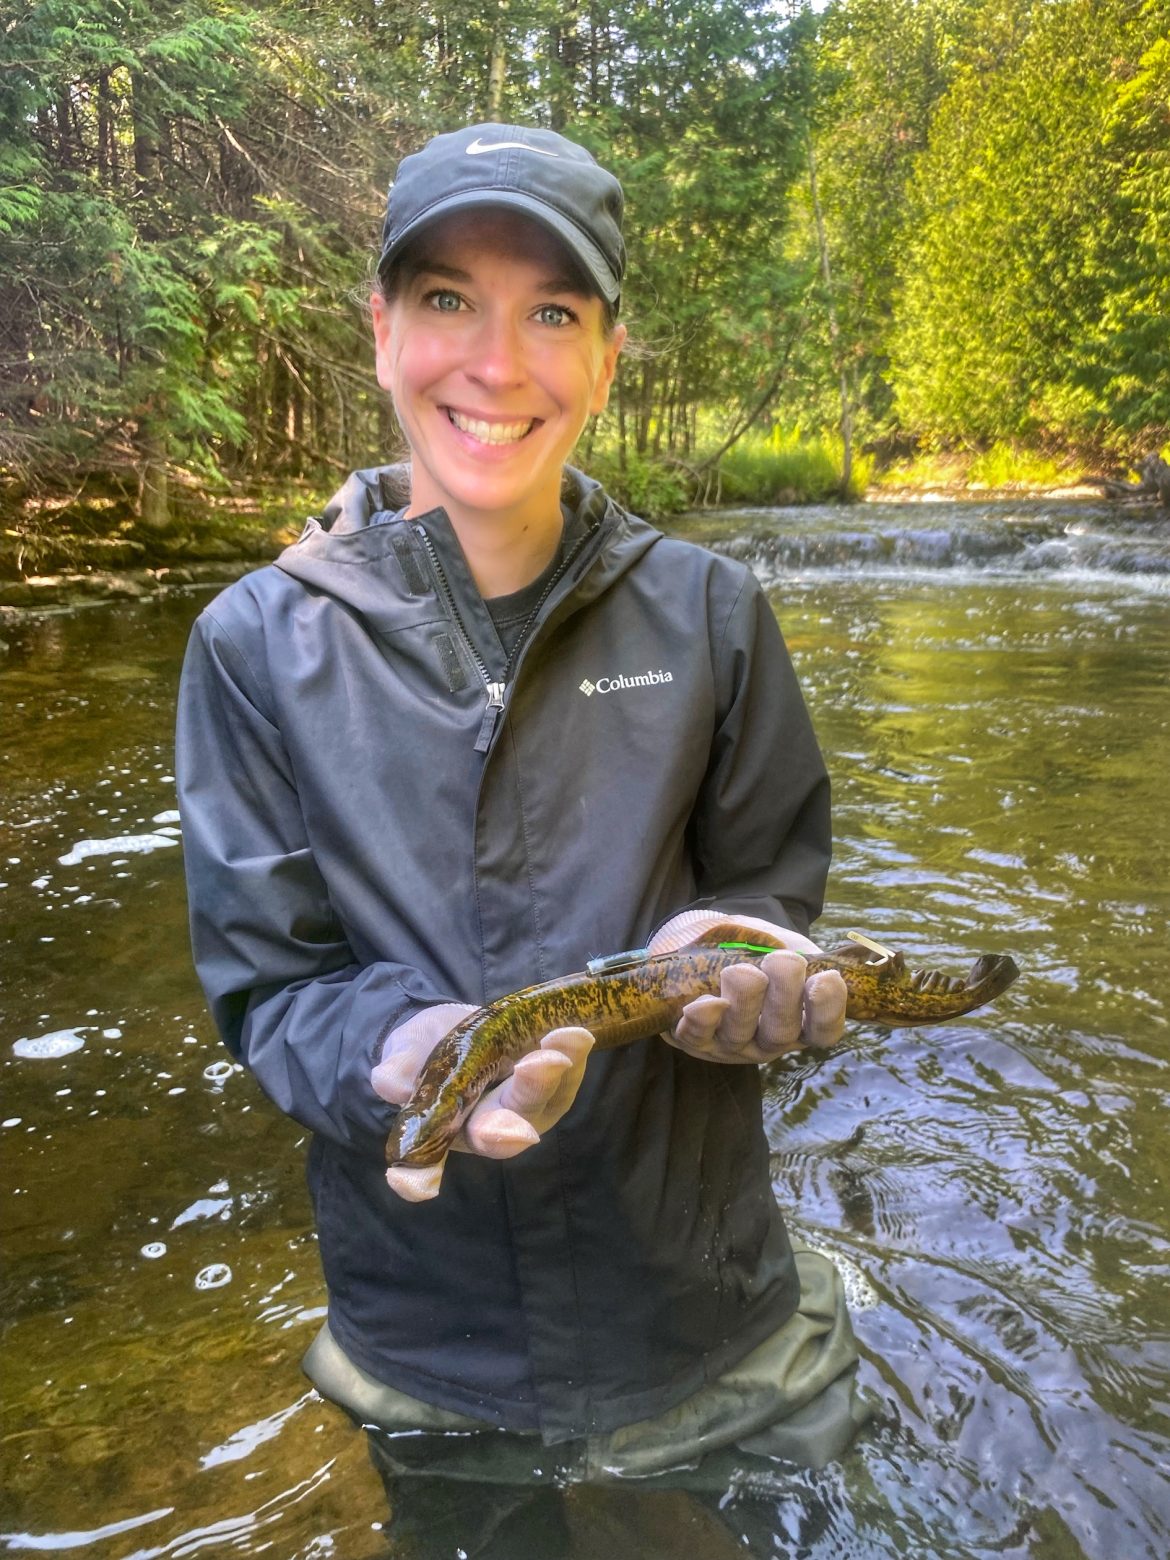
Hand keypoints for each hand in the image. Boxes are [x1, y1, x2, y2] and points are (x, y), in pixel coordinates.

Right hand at [372, 1003, 593, 1201]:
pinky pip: (567, 1075)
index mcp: (443, 1131)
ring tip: (564, 1039)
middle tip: (530, 1075)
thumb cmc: (424, 1052)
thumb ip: (400, 1066)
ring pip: (542, 1102)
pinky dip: (572, 1054)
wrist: (457, 1029)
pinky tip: (576, 1033)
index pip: (427, 1163)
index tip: (418, 1186)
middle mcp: (489, 1129)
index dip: (419, 1176)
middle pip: (502, 1131)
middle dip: (515, 1111)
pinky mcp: (555, 1083)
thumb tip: (389, 1083)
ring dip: (555, 1075)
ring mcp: (526, 1108)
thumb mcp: (406, 1050)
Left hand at [649, 910, 845, 1062]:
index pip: (823, 1031)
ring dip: (744, 1002)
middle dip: (783, 996)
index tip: (827, 978)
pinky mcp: (694, 1038)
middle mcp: (766, 1039)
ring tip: (740, 971)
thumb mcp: (779, 941)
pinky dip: (702, 1021)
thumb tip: (804, 952)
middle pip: (781, 1033)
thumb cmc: (749, 944)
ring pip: (740, 1035)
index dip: (828, 1010)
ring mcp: (730, 1043)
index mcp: (798, 1019)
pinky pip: (697, 1037)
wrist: (700, 940)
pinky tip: (705, 1002)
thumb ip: (795, 948)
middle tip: (783, 961)